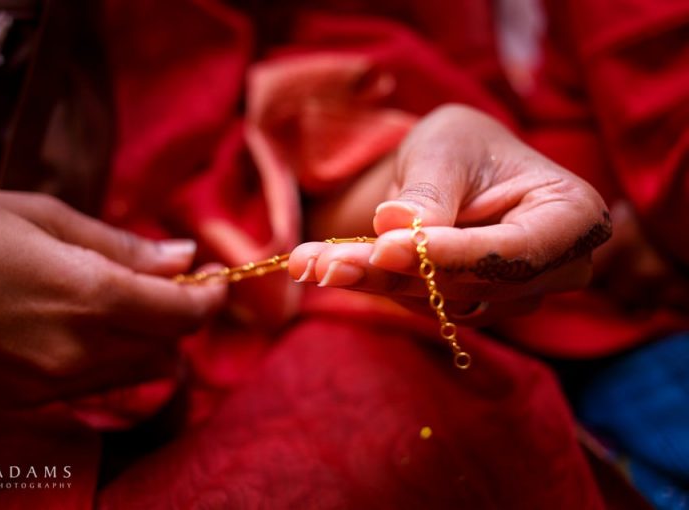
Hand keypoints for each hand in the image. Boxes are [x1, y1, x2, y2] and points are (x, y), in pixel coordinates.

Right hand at [0, 189, 225, 429]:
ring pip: (133, 377)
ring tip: (109, 308)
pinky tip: (65, 332)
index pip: (186, 313)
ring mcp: (45, 385)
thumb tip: (185, 258)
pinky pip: (85, 393)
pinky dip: (96, 366)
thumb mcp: (37, 215)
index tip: (211, 278)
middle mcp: (75, 349)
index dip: (211, 295)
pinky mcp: (16, 404)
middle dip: (176, 319)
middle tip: (160, 286)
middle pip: (168, 351)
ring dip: (140, 345)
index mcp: (88, 293)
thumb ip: (118, 245)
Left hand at [290, 104, 609, 321]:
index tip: (386, 248)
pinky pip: (416, 303)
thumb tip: (396, 224)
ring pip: (435, 300)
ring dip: (367, 281)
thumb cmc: (463, 145)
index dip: (451, 256)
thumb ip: (428, 189)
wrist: (453, 164)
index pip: (514, 253)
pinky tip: (314, 266)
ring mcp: (515, 297)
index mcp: (572, 217)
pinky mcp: (470, 308)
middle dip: (391, 271)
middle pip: (470, 285)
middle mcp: (557, 269)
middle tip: (324, 262)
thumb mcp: (446, 148)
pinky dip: (366, 284)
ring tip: (308, 261)